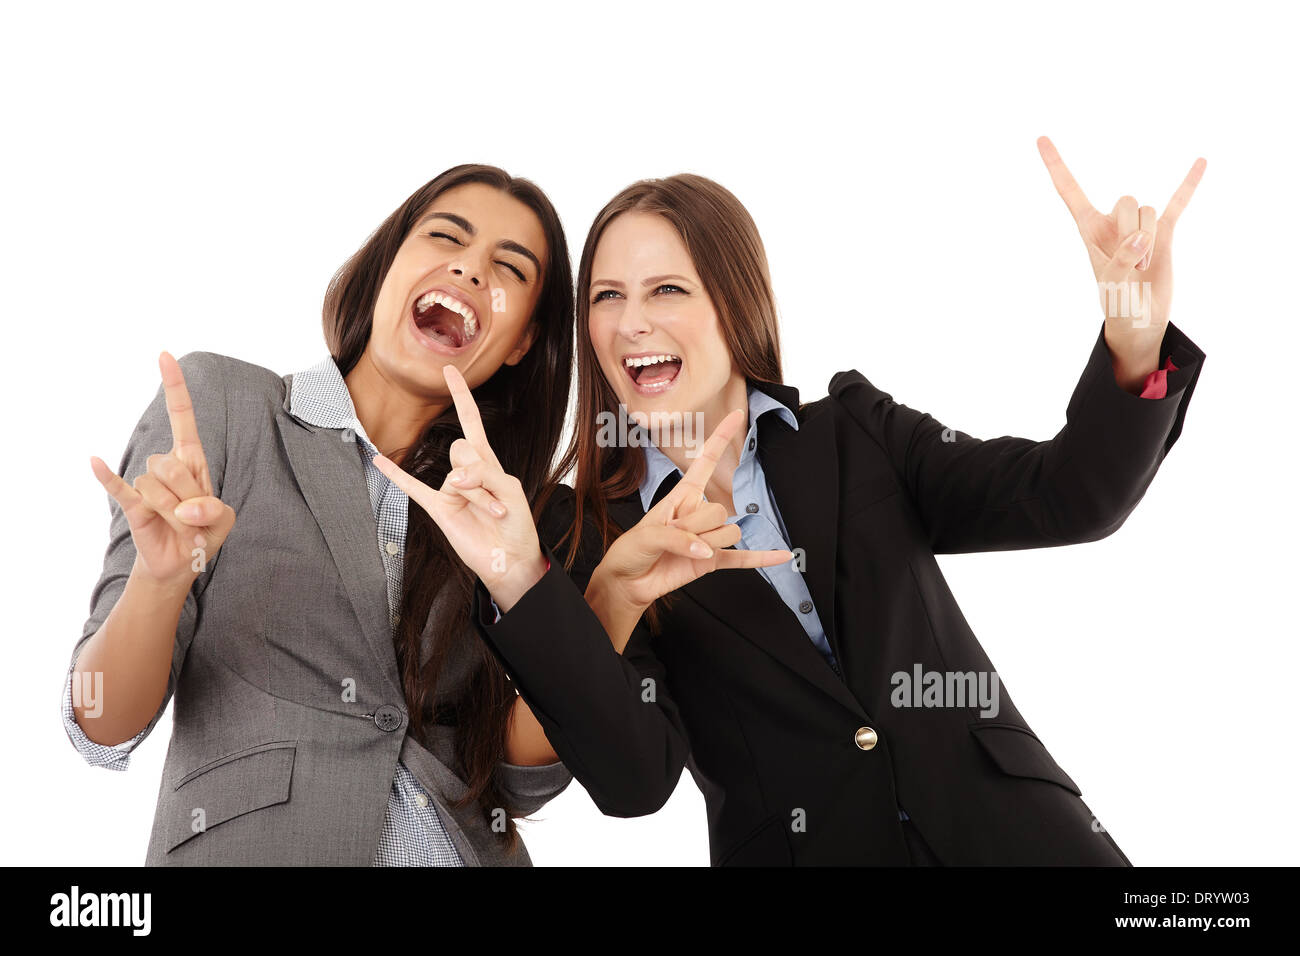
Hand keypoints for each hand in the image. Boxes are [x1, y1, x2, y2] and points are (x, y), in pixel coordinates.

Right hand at [90, 352, 235, 589]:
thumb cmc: (203, 532)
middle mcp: (169, 466)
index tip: (165, 356)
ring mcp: (148, 484)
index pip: (182, 418)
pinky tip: (94, 461)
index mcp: (194, 461)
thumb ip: (212, 511)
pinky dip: (107, 477)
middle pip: (171, 464)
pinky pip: (119, 487)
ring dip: (173, 511)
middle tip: (194, 519)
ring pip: (154, 483)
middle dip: (186, 495)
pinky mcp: (133, 505)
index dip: (174, 388)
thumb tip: (187, 510)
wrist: (182, 562)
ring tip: (180, 526)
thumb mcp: (222, 522)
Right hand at [371, 364, 545, 611]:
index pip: (469, 420)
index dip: (461, 396)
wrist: (510, 557)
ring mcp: (449, 490)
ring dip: (477, 494)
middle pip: (463, 450)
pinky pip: (413, 488)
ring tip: (491, 514)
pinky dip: (396, 475)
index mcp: (486, 460)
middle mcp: (465, 470)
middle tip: (496, 501)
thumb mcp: (509, 490)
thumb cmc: (516, 523)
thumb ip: (483, 474)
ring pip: (455, 475)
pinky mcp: (439, 509)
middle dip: (482, 474)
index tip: (449, 371)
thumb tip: (453, 477)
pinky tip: (379, 461)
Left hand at [592, 408, 792, 613]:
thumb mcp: (647, 535)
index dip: (720, 437)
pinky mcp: (712, 561)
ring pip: (730, 533)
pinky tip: (782, 556)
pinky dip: (762, 558)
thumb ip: (678, 538)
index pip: (706, 461)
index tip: (736, 414)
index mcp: (682, 495)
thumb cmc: (631, 551)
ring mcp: (708, 537)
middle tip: (674, 539)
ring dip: (709, 545)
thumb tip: (707, 550)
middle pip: (720, 510)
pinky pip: (743, 559)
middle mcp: (698, 512)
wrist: (629, 582)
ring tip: (686, 552)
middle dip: (698, 527)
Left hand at [1037, 136, 1204, 386]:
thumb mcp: (1112, 284)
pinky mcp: (1164, 233)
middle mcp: (1113, 221)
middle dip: (1132, 232)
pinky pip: (1178, 203)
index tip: (1040, 137)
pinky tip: (1200, 161)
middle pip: (1126, 200)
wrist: (1140, 319)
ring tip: (1144, 268)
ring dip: (1150, 242)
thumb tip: (1140, 239)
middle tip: (1130, 263)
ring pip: (1148, 210)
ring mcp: (1140, 226)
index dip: (1056, 164)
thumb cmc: (1117, 302)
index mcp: (1089, 229)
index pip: (1069, 189)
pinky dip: (1188, 184)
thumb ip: (1122, 259)